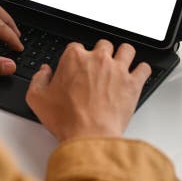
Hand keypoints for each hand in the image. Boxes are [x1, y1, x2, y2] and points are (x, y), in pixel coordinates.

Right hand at [25, 40, 150, 140]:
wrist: (89, 136)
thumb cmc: (66, 119)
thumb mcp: (37, 98)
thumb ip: (38, 79)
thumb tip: (44, 71)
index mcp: (74, 58)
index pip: (76, 46)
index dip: (75, 57)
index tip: (76, 68)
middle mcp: (97, 59)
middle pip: (103, 44)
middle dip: (100, 54)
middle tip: (98, 67)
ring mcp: (117, 70)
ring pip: (126, 49)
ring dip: (123, 55)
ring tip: (120, 64)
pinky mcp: (133, 83)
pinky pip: (144, 68)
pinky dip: (141, 70)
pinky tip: (137, 75)